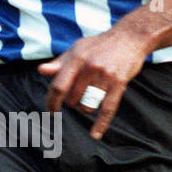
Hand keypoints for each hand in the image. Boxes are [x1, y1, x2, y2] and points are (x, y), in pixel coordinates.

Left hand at [38, 15, 151, 139]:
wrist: (130, 37)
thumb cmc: (99, 45)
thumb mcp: (78, 48)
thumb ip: (59, 62)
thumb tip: (41, 71)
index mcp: (76, 58)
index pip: (58, 85)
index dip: (51, 101)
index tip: (50, 110)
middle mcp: (89, 66)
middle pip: (73, 98)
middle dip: (72, 102)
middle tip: (78, 96)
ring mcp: (105, 75)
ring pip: (88, 105)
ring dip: (86, 108)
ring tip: (90, 99)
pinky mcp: (119, 83)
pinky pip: (107, 109)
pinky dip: (100, 124)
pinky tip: (95, 134)